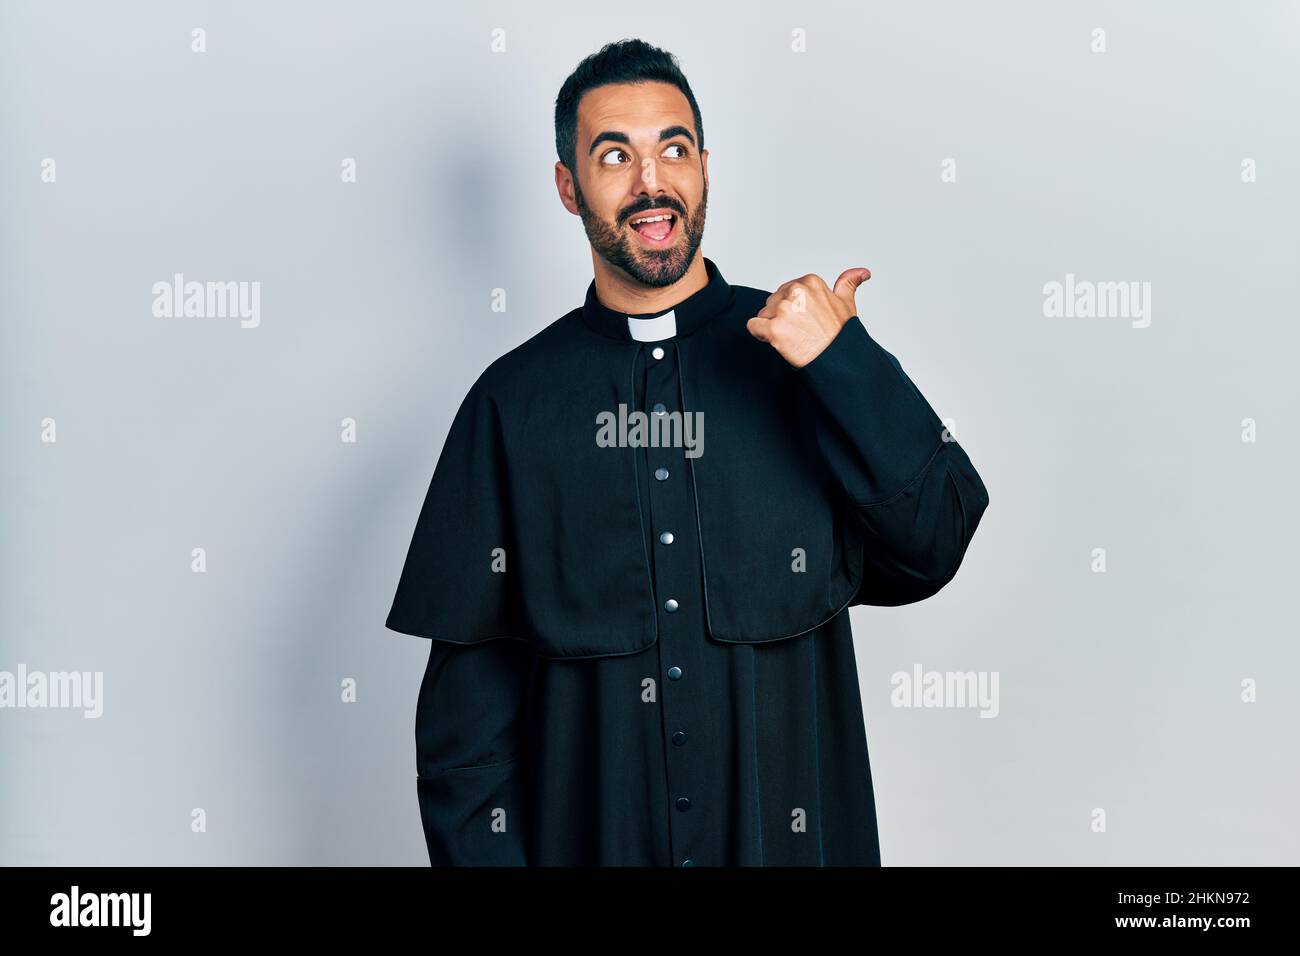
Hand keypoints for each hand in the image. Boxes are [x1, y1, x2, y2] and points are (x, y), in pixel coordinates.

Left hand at [746, 267, 870, 367]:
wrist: (838, 359)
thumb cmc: (841, 335)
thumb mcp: (847, 303)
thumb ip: (848, 283)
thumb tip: (862, 272)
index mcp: (809, 282)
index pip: (785, 292)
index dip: (792, 309)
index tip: (805, 321)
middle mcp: (795, 292)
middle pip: (772, 302)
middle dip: (781, 317)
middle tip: (800, 331)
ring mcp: (783, 310)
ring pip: (763, 315)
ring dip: (772, 327)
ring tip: (792, 337)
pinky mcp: (773, 328)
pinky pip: (753, 326)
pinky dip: (760, 334)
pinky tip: (777, 341)